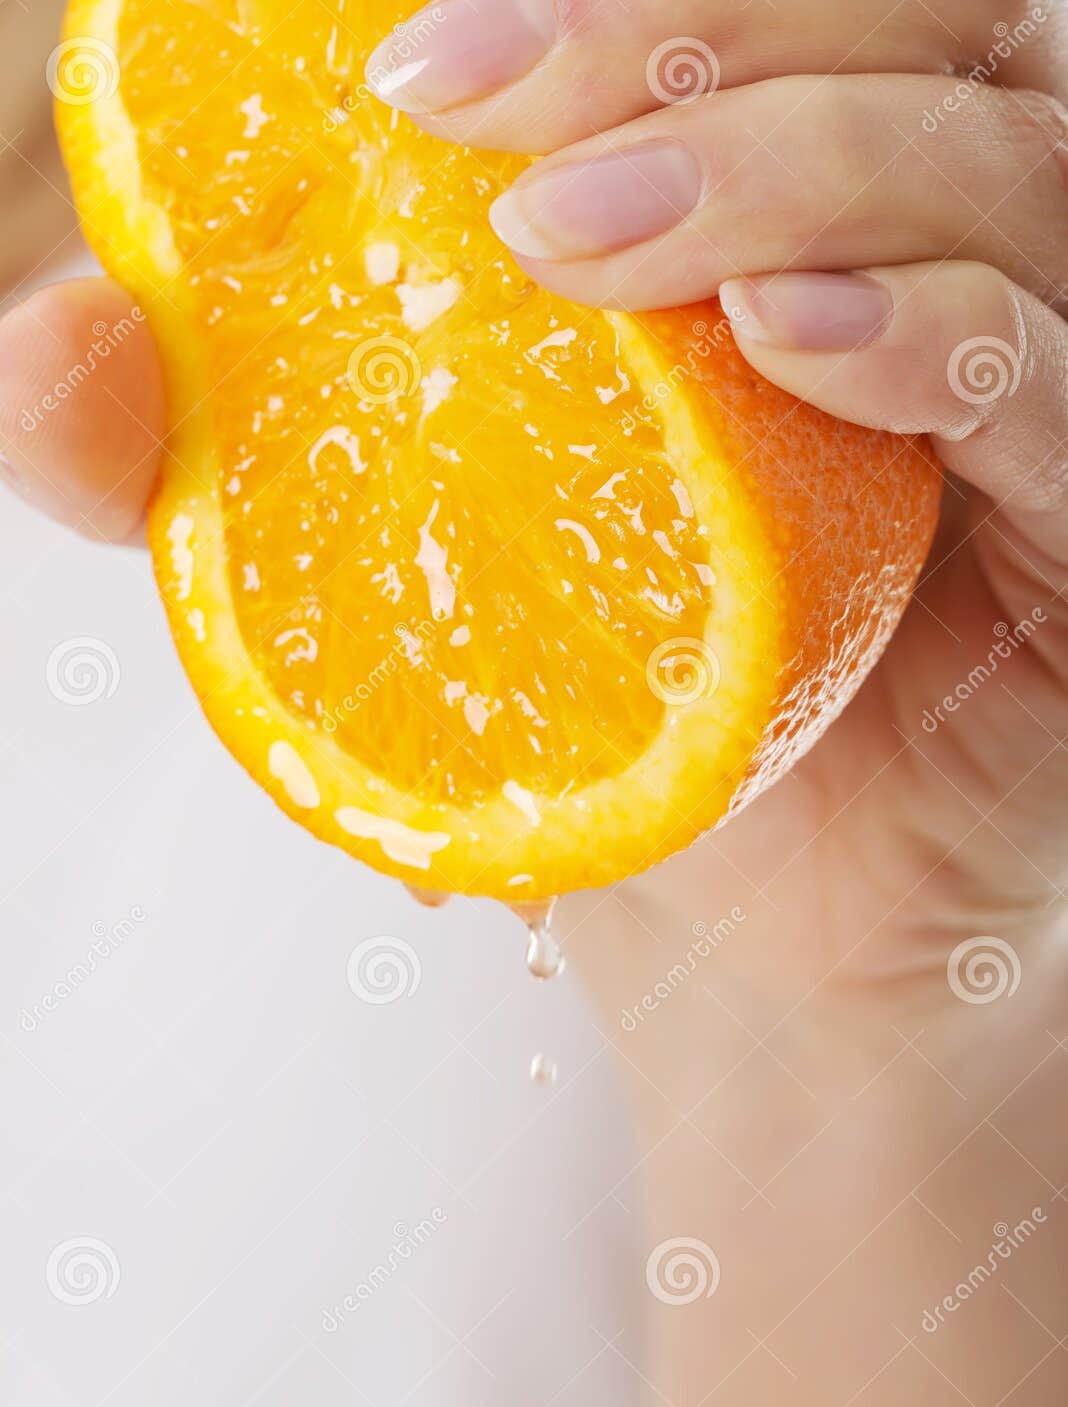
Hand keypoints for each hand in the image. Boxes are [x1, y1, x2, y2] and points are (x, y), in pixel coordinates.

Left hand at [360, 0, 1067, 1406]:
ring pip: (995, 172)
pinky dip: (944, 334)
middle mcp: (926, 277)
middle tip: (500, 146)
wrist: (748, 951)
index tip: (421, 68)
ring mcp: (1028, 402)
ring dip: (798, 165)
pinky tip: (797, 342)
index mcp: (782, 232)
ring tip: (591, 245)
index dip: (625, 4)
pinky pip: (1060, 383)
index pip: (768, 27)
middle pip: (896, 43)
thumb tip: (61, 348)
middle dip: (696, 49)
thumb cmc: (592, 733)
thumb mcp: (378, 570)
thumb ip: (220, 456)